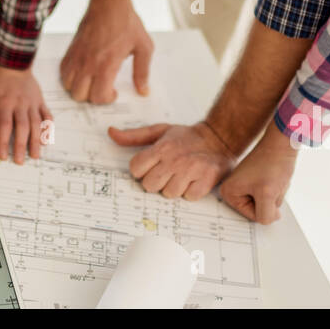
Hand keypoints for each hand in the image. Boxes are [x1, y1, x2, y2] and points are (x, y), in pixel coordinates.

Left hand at [0, 65, 52, 162]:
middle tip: (19, 161)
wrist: (14, 64)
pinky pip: (47, 115)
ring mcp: (32, 103)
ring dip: (36, 141)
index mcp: (5, 103)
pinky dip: (48, 128)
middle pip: (22, 128)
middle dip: (21, 146)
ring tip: (35, 155)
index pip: (5, 126)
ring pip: (36, 124)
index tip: (3, 155)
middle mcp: (20, 104)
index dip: (3, 141)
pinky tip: (46, 139)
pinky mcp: (40, 101)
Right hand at [60, 0, 152, 103]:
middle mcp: (88, 63)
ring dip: (79, 88)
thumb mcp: (143, 47)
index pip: (98, 96)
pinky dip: (70, 77)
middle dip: (91, 97)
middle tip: (102, 88)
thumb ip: (142, 72)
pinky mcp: (71, 49)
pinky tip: (83, 71)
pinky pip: (62, 71)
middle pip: (79, 95)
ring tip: (91, 81)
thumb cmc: (127, 22)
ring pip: (67, 85)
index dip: (106, 99)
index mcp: (106, 64)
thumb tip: (143, 91)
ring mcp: (77, 56)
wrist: (109, 2)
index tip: (114, 92)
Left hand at [107, 121, 234, 198]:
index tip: (150, 166)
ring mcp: (191, 171)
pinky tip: (193, 181)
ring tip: (181, 176)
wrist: (219, 137)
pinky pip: (188, 197)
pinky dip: (191, 192)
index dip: (141, 170)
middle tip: (167, 172)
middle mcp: (175, 160)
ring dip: (174, 188)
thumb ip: (133, 136)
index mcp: (161, 148)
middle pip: (149, 185)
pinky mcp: (206, 181)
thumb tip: (111, 133)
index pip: (136, 168)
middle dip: (156, 181)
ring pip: (169, 194)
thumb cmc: (185, 137)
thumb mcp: (159, 131)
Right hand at [219, 125, 298, 224]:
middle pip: (258, 212)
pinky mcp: (255, 183)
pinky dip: (276, 191)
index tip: (263, 187)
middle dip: (269, 201)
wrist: (281, 144)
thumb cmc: (272, 164)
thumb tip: (270, 219)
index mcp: (228, 193)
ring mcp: (244, 187)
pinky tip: (275, 178)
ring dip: (274, 196)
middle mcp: (233, 190)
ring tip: (272, 180)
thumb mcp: (268, 195)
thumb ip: (266, 216)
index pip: (252, 217)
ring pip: (266, 205)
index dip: (264, 206)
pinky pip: (269, 197)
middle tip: (269, 184)